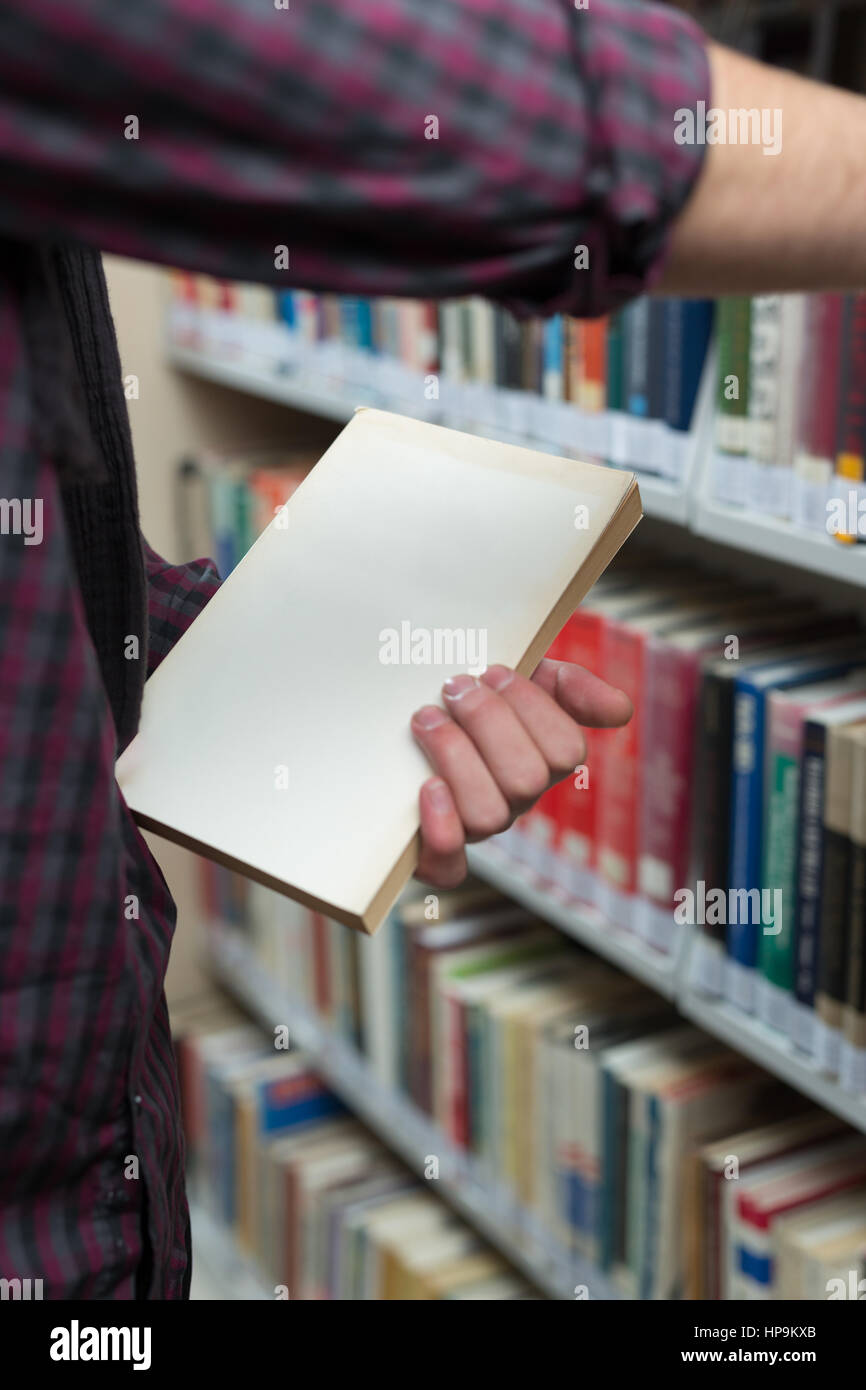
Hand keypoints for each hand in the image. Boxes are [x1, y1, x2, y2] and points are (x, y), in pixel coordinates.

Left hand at [410, 660, 631, 888]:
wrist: (390, 716)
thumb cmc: (465, 698)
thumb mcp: (522, 678)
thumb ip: (571, 685)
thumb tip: (621, 710)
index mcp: (543, 760)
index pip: (566, 750)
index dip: (531, 708)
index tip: (492, 670)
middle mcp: (515, 800)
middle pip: (526, 780)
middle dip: (487, 722)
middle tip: (453, 687)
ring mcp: (475, 829)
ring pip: (488, 815)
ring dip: (455, 757)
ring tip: (425, 718)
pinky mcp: (432, 855)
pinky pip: (450, 868)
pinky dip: (442, 829)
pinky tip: (426, 787)